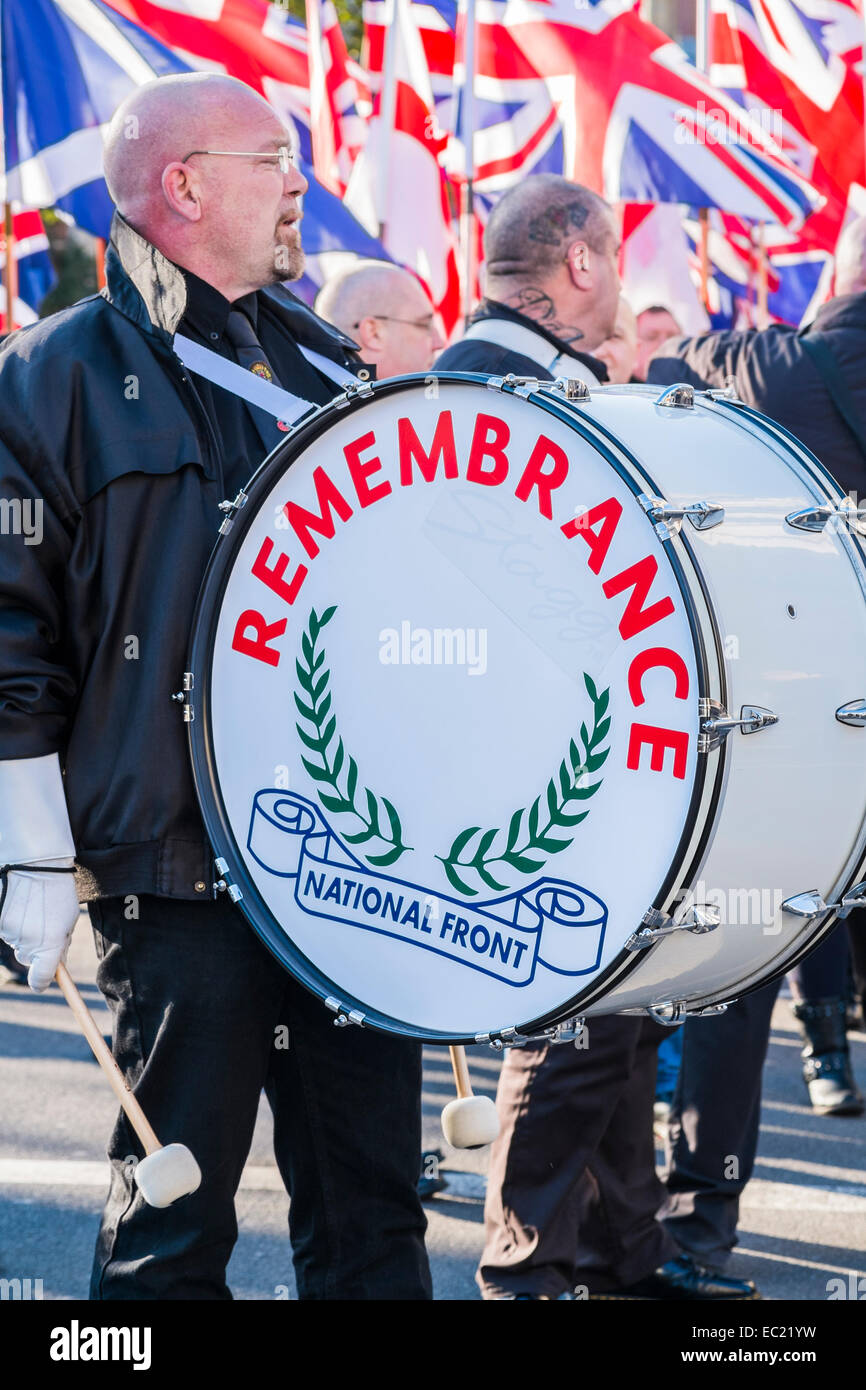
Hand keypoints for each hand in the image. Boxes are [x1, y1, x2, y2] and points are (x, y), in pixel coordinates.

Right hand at [0, 859, 78, 990]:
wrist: (36, 866)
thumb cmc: (58, 892)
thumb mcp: (69, 920)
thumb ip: (62, 945)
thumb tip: (58, 963)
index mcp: (50, 947)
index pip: (41, 978)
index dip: (42, 981)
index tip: (43, 981)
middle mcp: (28, 944)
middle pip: (28, 958)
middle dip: (36, 948)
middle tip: (43, 925)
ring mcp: (10, 934)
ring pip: (17, 942)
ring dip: (24, 931)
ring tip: (33, 907)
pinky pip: (6, 929)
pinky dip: (12, 921)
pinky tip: (20, 904)